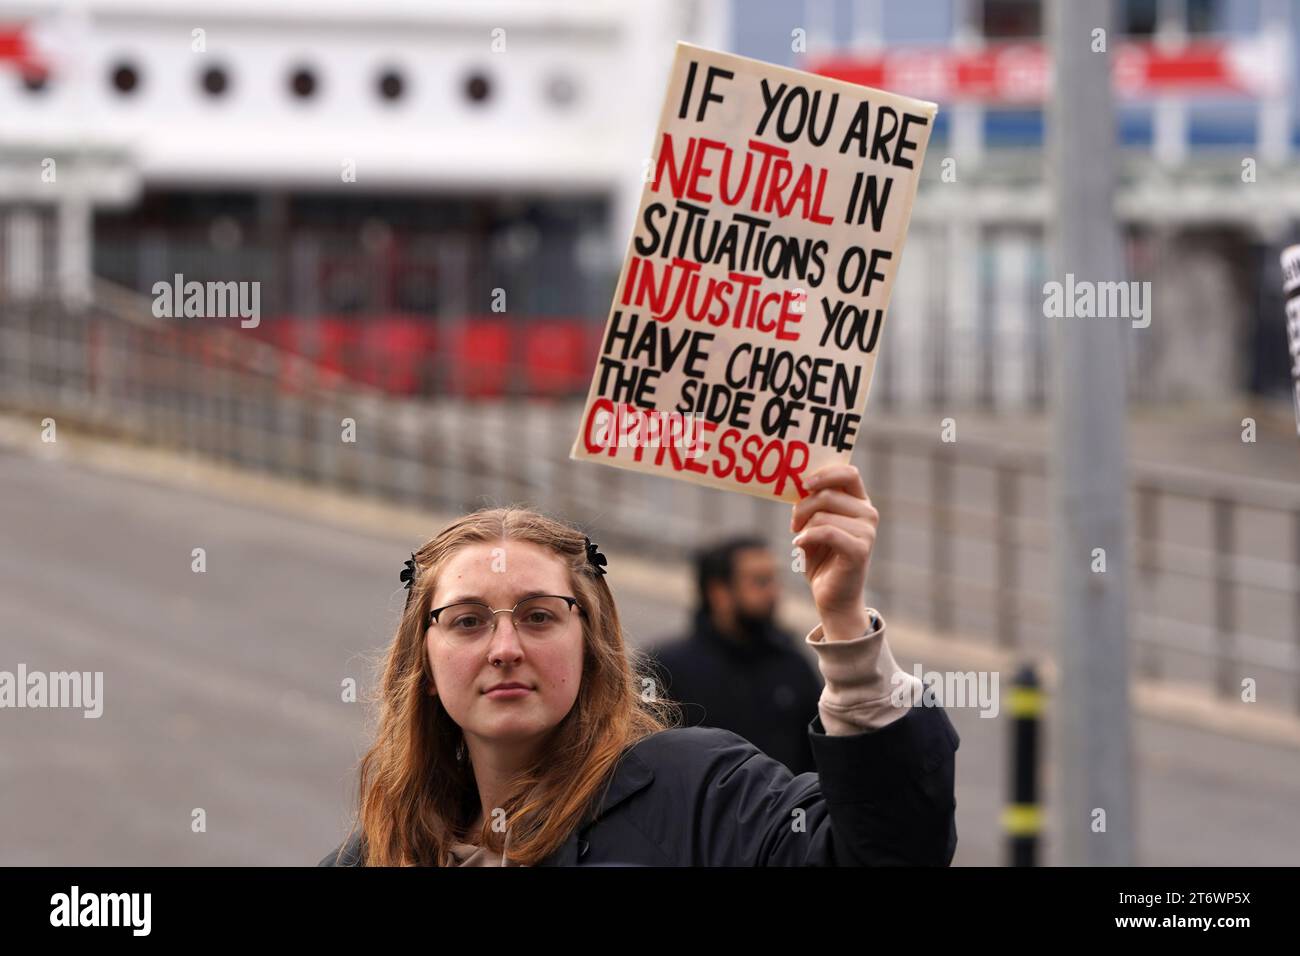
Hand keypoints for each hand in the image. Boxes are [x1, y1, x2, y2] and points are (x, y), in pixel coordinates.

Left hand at [790, 462, 878, 641]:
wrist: (833, 597)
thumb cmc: (822, 560)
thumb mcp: (814, 526)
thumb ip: (812, 504)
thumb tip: (799, 484)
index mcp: (859, 503)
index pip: (849, 473)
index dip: (825, 474)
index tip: (804, 484)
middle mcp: (868, 514)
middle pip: (828, 493)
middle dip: (803, 506)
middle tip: (793, 522)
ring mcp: (867, 532)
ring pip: (823, 514)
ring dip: (803, 526)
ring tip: (799, 538)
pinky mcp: (860, 550)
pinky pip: (826, 532)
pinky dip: (807, 537)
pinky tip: (798, 544)